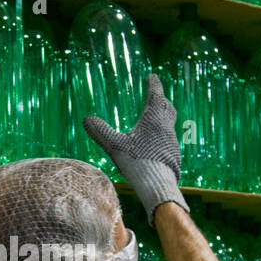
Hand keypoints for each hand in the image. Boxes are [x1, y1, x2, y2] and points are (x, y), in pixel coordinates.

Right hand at [83, 73, 189, 223]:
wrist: (158, 183)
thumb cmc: (137, 162)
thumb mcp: (115, 145)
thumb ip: (101, 131)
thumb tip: (86, 119)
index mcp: (154, 119)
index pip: (156, 95)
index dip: (154, 84)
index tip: (152, 76)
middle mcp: (166, 128)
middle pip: (167, 108)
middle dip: (161, 100)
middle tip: (157, 97)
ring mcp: (172, 142)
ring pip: (169, 125)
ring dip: (163, 119)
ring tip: (154, 122)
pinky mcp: (173, 155)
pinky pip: (168, 140)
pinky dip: (162, 136)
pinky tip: (155, 145)